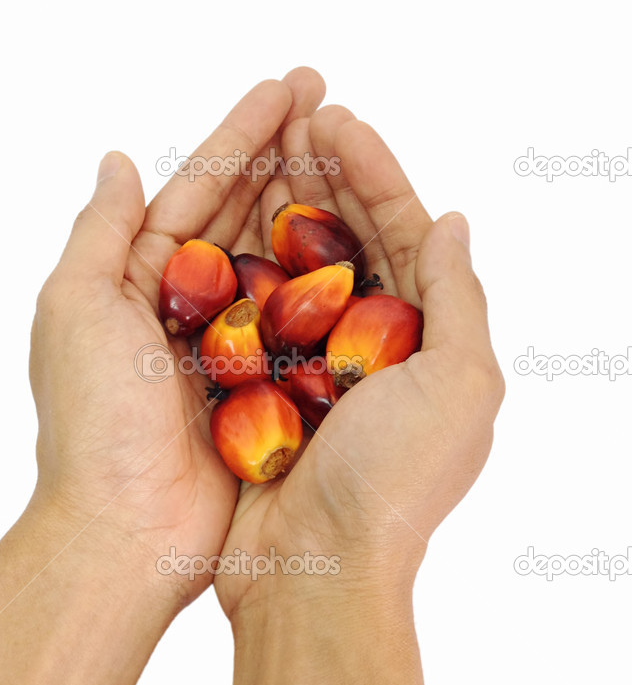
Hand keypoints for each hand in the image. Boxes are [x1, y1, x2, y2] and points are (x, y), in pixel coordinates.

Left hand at [27, 69, 325, 606]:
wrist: (128, 531)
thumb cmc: (94, 420)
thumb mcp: (76, 309)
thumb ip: (102, 231)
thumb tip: (120, 159)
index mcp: (137, 277)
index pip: (199, 188)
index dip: (244, 132)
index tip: (293, 85)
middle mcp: (187, 303)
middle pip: (244, 212)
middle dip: (286, 153)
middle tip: (334, 100)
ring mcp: (233, 343)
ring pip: (280, 258)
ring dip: (313, 202)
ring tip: (355, 148)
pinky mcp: (268, 385)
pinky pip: (306, 320)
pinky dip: (331, 280)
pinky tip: (365, 240)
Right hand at [214, 106, 505, 620]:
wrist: (313, 569)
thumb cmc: (394, 482)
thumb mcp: (459, 382)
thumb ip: (459, 297)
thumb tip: (454, 219)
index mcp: (430, 341)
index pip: (406, 234)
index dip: (376, 172)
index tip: (337, 119)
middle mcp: (376, 348)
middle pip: (351, 240)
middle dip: (326, 175)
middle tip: (292, 115)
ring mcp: (316, 365)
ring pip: (299, 266)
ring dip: (282, 206)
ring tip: (259, 148)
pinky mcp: (265, 388)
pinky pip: (255, 312)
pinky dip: (245, 265)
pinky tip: (224, 222)